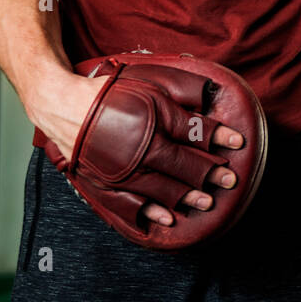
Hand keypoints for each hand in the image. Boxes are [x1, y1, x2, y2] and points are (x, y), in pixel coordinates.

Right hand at [32, 56, 257, 239]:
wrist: (62, 104)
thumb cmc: (109, 91)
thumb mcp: (149, 82)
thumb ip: (181, 91)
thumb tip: (212, 94)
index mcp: (154, 121)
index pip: (196, 133)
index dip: (220, 138)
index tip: (238, 143)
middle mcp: (141, 148)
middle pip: (185, 166)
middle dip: (212, 173)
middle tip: (230, 181)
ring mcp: (122, 170)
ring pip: (163, 189)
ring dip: (188, 197)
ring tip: (208, 202)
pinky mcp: (105, 182)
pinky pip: (131, 204)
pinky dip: (150, 213)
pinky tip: (168, 218)